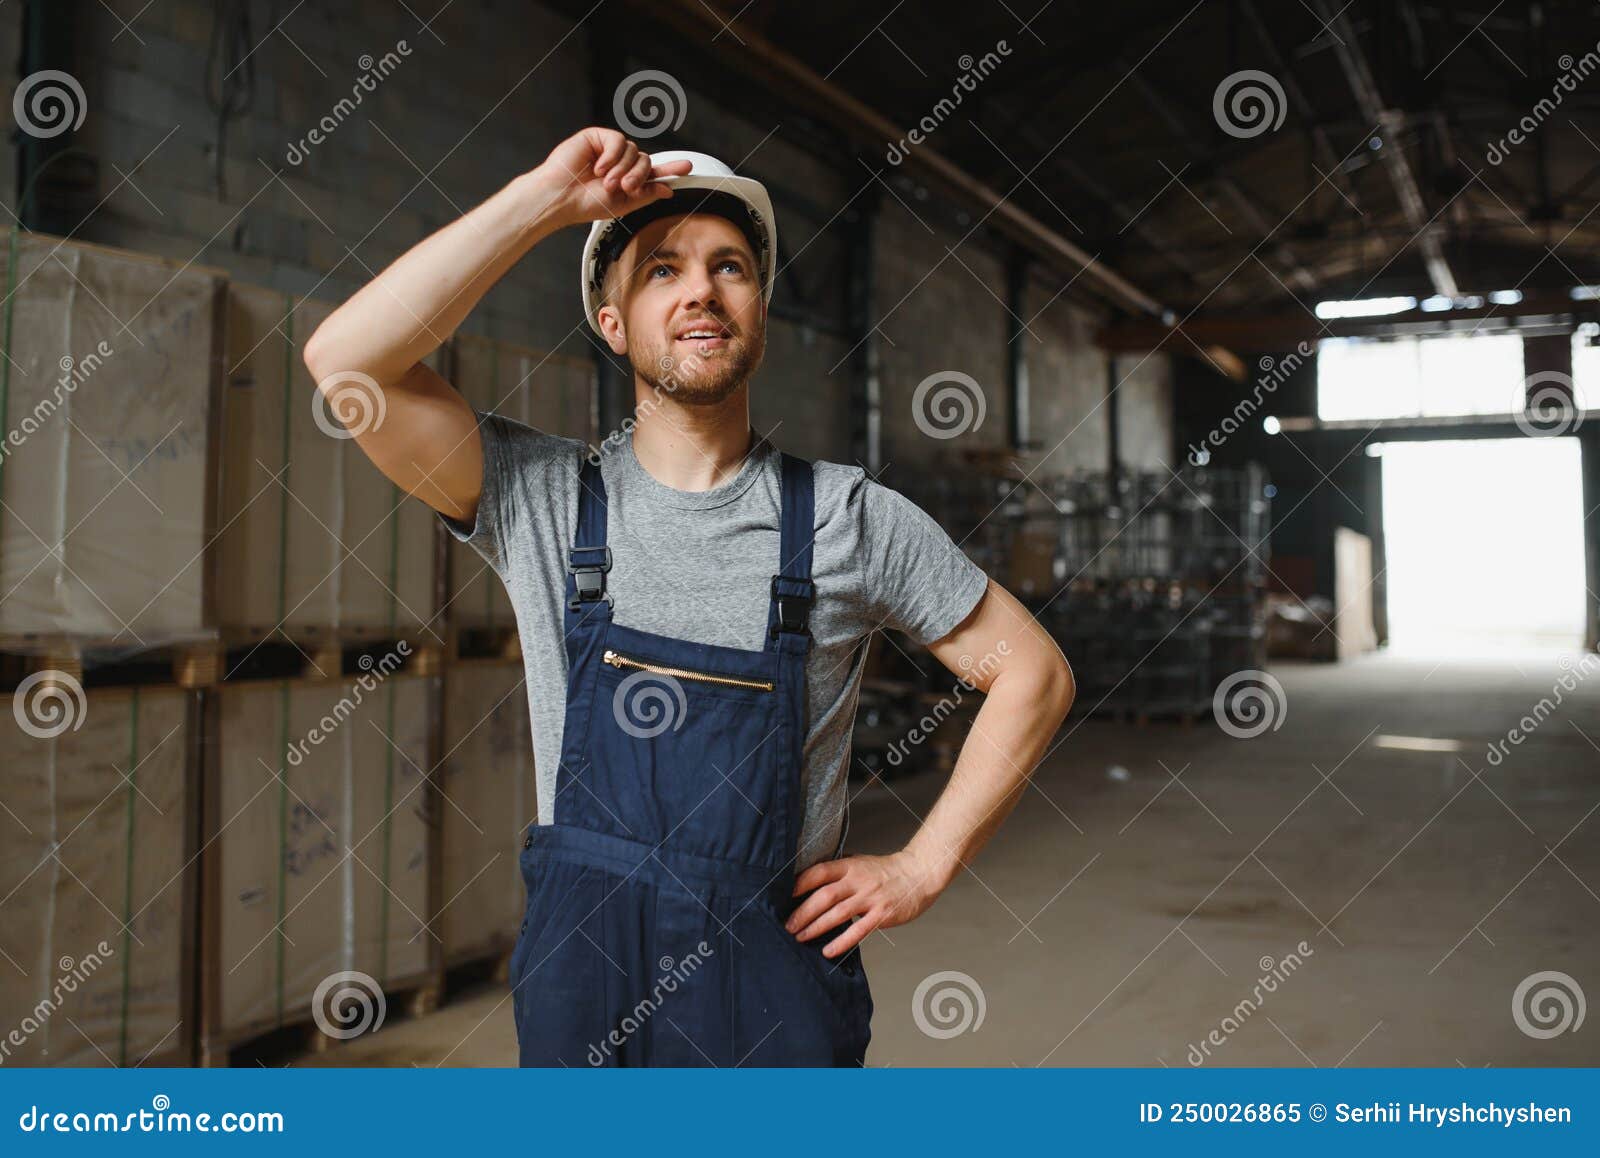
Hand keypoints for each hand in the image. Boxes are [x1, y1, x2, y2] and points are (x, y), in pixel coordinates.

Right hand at [533, 127, 692, 228]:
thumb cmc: (585, 203)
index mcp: (627, 179)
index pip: (653, 172)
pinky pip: (618, 140)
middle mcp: (620, 163)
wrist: (561, 197)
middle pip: (645, 160)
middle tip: (626, 188)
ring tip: (606, 182)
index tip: (688, 167)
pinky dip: (611, 156)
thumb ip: (646, 195)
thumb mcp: (622, 204)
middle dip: (640, 176)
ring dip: (623, 169)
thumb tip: (668, 189)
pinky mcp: (597, 137)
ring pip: (633, 150)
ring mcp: (609, 149)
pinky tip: (598, 168)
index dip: (670, 169)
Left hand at [785, 849, 952, 958]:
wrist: (919, 874)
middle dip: (802, 912)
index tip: (782, 897)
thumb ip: (838, 872)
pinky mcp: (882, 914)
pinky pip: (859, 930)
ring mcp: (870, 898)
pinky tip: (828, 951)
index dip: (799, 884)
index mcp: (849, 866)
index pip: (819, 872)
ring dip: (816, 927)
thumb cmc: (884, 871)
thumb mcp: (859, 863)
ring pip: (838, 914)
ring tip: (800, 938)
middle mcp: (858, 881)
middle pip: (824, 896)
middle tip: (787, 926)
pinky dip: (842, 941)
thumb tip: (807, 882)